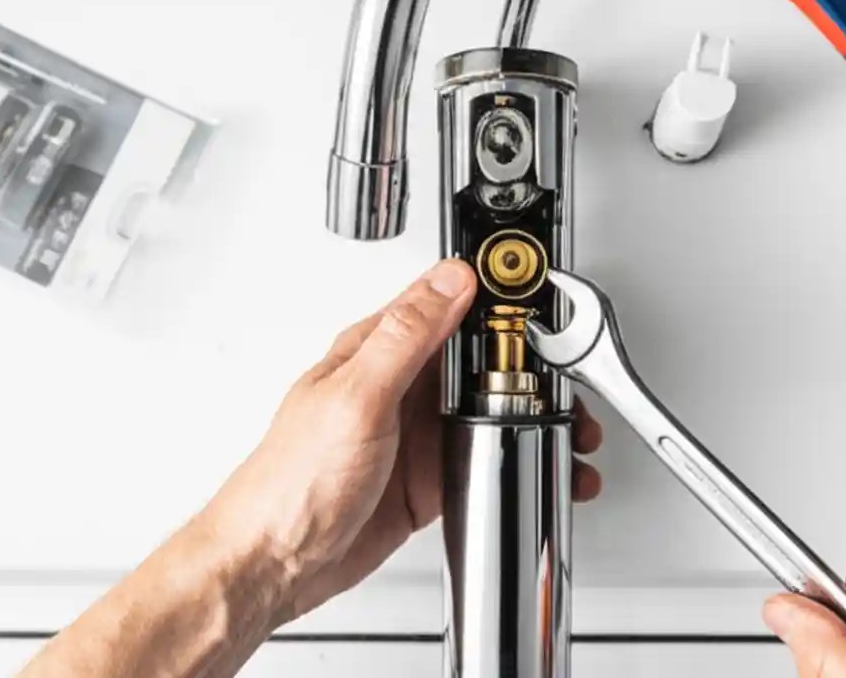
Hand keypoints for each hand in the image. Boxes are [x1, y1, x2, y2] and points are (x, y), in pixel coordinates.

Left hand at [202, 259, 603, 626]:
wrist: (273, 565)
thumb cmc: (290, 483)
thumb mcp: (356, 397)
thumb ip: (407, 336)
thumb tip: (449, 279)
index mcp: (378, 351)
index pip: (447, 306)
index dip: (497, 299)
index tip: (542, 304)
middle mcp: (399, 387)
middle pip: (480, 361)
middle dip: (531, 369)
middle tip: (570, 386)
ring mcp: (414, 433)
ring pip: (489, 411)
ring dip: (532, 418)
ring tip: (572, 433)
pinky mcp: (427, 478)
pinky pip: (483, 460)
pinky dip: (518, 463)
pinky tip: (540, 468)